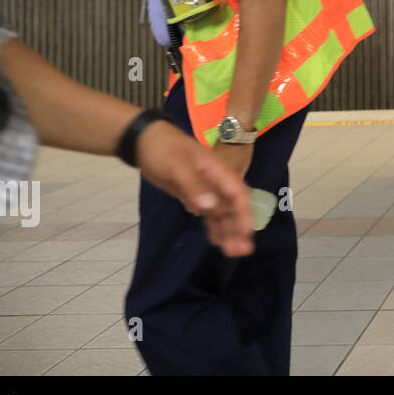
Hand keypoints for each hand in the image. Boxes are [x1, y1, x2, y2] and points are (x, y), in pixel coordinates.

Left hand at [134, 122, 254, 256]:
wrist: (146, 141)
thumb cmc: (164, 150)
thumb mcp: (177, 166)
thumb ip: (194, 186)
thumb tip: (210, 207)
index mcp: (217, 171)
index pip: (237, 194)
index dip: (245, 213)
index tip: (247, 232)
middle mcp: (216, 182)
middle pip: (232, 207)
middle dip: (238, 228)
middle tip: (242, 251)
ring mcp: (206, 190)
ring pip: (221, 213)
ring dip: (228, 231)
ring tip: (233, 252)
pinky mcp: (194, 196)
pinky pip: (208, 214)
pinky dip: (213, 227)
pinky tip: (217, 241)